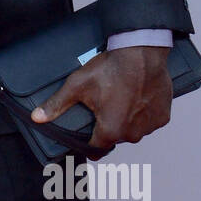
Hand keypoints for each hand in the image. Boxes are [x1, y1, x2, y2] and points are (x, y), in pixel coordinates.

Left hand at [31, 45, 171, 156]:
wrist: (142, 52)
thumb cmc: (112, 68)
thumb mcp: (78, 86)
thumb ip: (57, 104)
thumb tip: (37, 117)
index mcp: (111, 130)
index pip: (96, 148)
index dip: (88, 142)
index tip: (87, 136)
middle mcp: (132, 134)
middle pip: (114, 137)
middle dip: (108, 125)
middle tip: (104, 104)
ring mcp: (150, 126)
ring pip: (133, 130)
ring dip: (127, 120)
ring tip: (120, 98)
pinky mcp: (162, 116)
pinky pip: (149, 121)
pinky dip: (143, 113)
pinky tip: (136, 98)